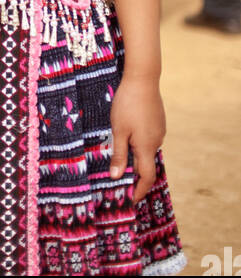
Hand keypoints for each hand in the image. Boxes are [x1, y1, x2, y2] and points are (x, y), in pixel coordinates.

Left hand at [108, 74, 165, 202]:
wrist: (143, 78)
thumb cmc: (127, 104)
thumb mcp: (119, 130)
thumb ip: (119, 155)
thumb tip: (117, 177)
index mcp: (146, 147)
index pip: (146, 177)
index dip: (139, 190)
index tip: (131, 199)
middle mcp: (156, 141)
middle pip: (147, 164)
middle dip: (136, 176)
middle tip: (122, 183)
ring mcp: (159, 130)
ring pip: (147, 150)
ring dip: (137, 157)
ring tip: (122, 160)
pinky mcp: (159, 121)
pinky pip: (149, 138)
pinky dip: (140, 144)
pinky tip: (129, 137)